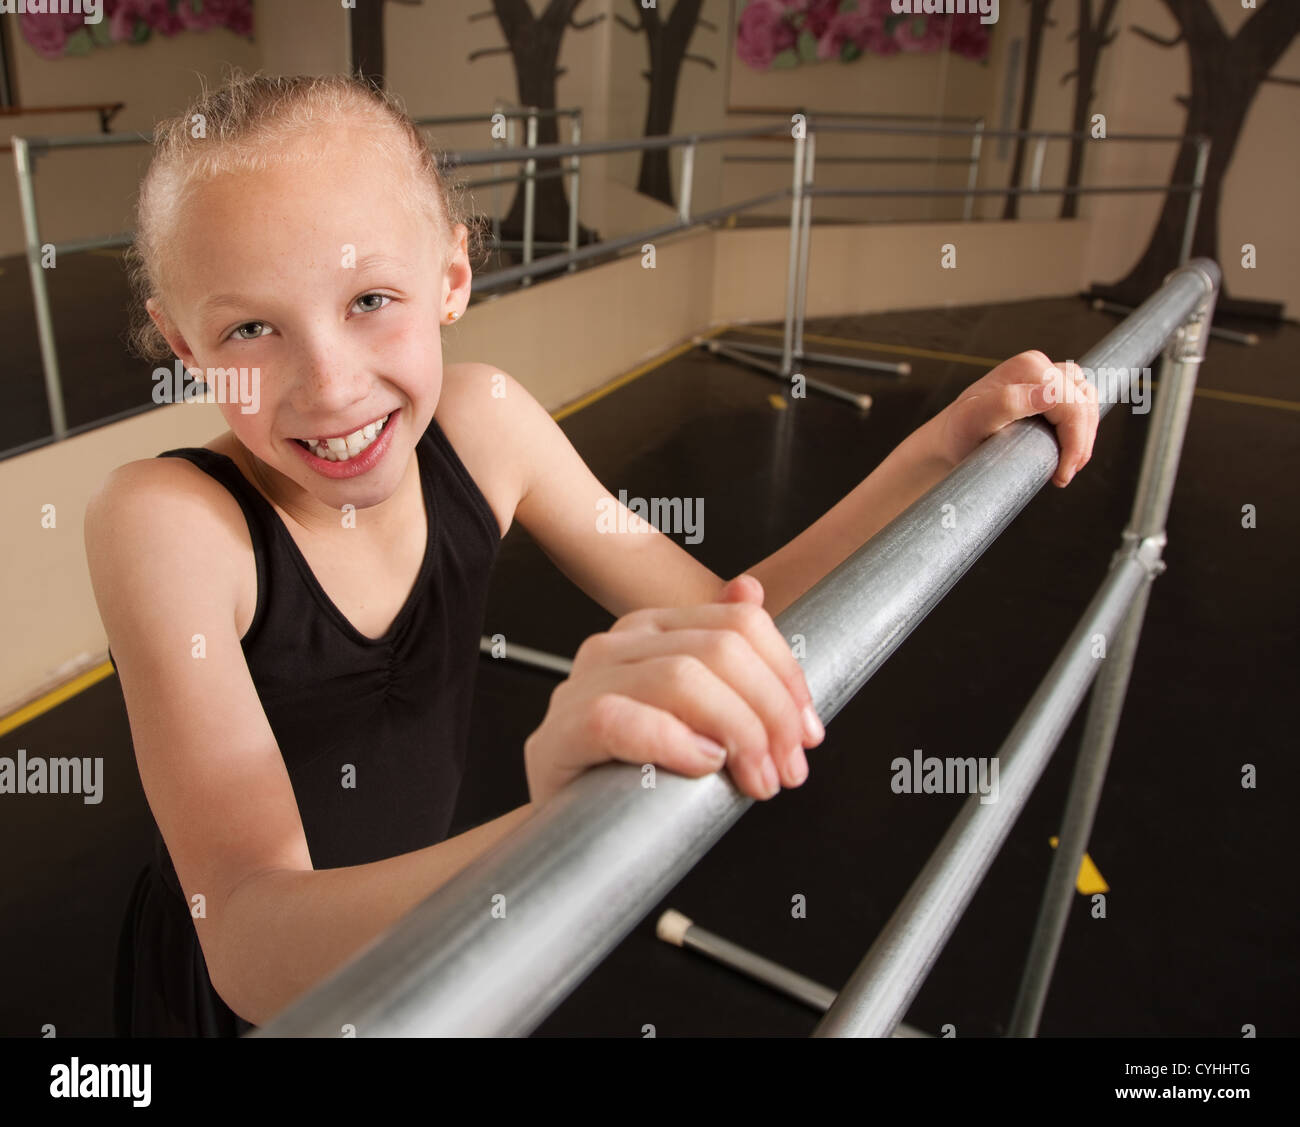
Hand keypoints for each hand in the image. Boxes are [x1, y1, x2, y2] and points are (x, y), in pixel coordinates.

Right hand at [523, 575, 824, 805]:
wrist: (565, 829)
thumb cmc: (630, 772)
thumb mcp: (690, 713)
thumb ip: (723, 657)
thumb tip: (752, 589)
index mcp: (651, 630)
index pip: (739, 624)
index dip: (786, 676)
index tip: (807, 731)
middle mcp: (617, 645)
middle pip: (719, 650)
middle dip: (771, 712)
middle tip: (787, 768)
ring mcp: (585, 684)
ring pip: (681, 678)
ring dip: (737, 732)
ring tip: (754, 779)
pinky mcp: (565, 731)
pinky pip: (623, 720)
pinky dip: (674, 743)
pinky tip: (702, 766)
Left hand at [931, 351, 1099, 486]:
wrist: (950, 439)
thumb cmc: (959, 433)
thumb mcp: (973, 420)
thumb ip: (1006, 403)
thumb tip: (1048, 393)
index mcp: (1028, 368)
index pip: (1073, 404)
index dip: (1076, 442)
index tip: (1063, 474)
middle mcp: (1039, 366)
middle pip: (1084, 403)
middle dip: (1081, 443)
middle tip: (1064, 475)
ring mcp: (1046, 376)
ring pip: (1088, 403)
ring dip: (1083, 437)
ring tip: (1065, 466)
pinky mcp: (1050, 389)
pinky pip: (1082, 406)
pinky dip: (1079, 430)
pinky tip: (1065, 451)